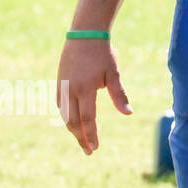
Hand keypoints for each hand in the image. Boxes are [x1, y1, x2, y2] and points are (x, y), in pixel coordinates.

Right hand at [56, 37, 132, 154]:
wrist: (84, 35)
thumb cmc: (103, 54)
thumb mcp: (113, 74)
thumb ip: (119, 95)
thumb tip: (129, 113)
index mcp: (85, 89)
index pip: (88, 119)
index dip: (91, 135)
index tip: (96, 147)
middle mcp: (70, 91)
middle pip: (74, 122)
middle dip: (81, 138)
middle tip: (89, 151)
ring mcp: (62, 87)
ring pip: (65, 115)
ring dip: (73, 130)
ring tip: (82, 140)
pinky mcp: (59, 83)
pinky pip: (60, 106)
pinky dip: (66, 117)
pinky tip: (73, 123)